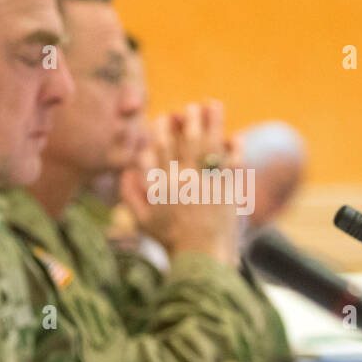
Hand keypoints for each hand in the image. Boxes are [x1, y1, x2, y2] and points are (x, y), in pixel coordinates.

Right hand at [121, 101, 238, 264]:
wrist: (201, 257)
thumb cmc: (171, 241)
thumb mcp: (142, 221)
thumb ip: (130, 194)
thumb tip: (126, 171)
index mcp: (164, 186)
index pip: (160, 150)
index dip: (161, 131)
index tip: (163, 118)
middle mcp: (185, 181)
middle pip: (186, 141)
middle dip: (188, 120)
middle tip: (190, 107)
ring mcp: (208, 184)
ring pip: (209, 146)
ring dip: (212, 123)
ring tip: (212, 104)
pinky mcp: (228, 191)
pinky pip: (233, 164)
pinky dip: (235, 150)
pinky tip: (234, 138)